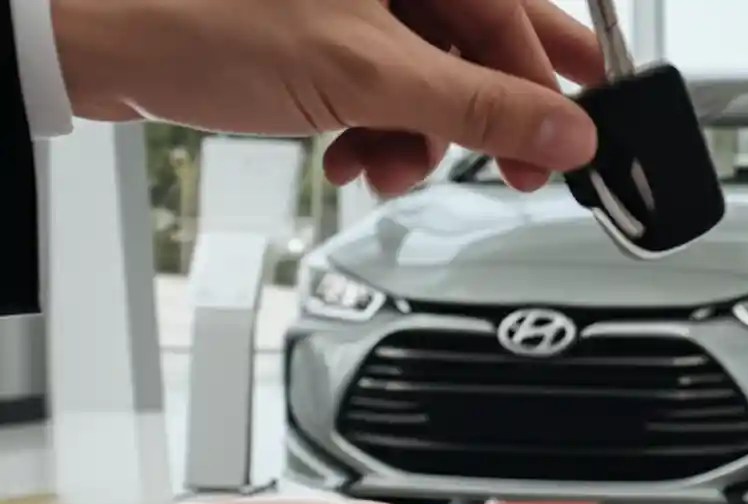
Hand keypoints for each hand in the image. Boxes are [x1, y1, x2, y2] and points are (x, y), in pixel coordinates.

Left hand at [51, 0, 607, 193]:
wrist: (105, 44)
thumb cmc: (208, 22)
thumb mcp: (367, 75)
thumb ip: (478, 106)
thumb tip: (565, 129)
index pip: (517, 18)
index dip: (547, 90)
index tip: (568, 145)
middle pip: (478, 47)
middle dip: (480, 119)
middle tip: (511, 168)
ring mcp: (357, 2)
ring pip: (429, 77)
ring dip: (417, 137)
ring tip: (384, 166)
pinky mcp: (324, 32)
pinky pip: (381, 86)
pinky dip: (374, 130)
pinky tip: (349, 155)